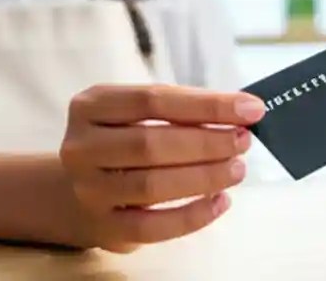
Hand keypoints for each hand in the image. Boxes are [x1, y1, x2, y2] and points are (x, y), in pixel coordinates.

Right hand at [58, 84, 265, 251]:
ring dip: (204, 177)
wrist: (75, 191)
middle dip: (207, 142)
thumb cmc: (122, 141)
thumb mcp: (137, 114)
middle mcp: (82, 146)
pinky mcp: (102, 227)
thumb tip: (242, 111)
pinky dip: (192, 216)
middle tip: (243, 141)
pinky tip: (220, 202)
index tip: (250, 108)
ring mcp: (88, 189)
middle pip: (151, 143)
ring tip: (237, 169)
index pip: (154, 99)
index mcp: (91, 105)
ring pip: (152, 185)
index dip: (207, 104)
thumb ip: (182, 110)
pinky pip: (152, 227)